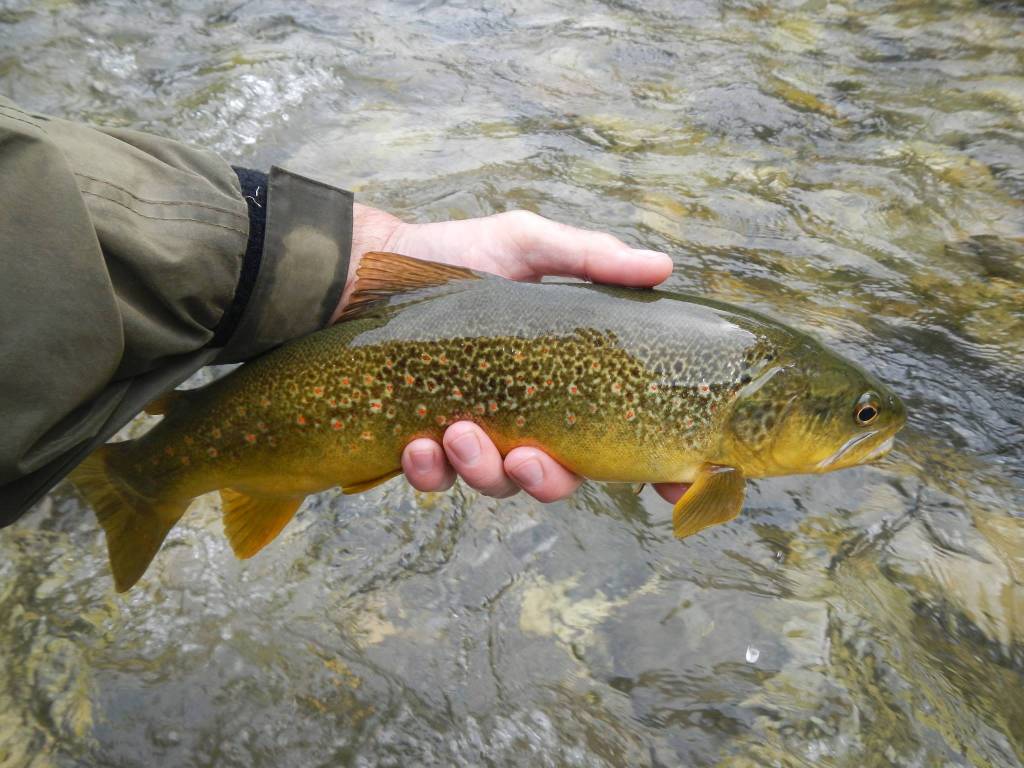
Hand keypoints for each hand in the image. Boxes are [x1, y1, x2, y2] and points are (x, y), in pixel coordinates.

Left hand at [337, 204, 687, 504]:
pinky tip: (418, 443)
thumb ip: (591, 259)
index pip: (618, 441)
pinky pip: (434, 479)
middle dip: (545, 480)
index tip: (673, 490)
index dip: (653, 475)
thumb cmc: (454, 255)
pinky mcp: (420, 442)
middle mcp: (523, 418)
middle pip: (557, 479)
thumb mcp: (527, 245)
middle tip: (525, 457)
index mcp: (562, 382)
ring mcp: (473, 434)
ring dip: (482, 470)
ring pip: (495, 485)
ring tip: (458, 433)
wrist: (368, 267)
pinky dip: (428, 470)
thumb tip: (662, 267)